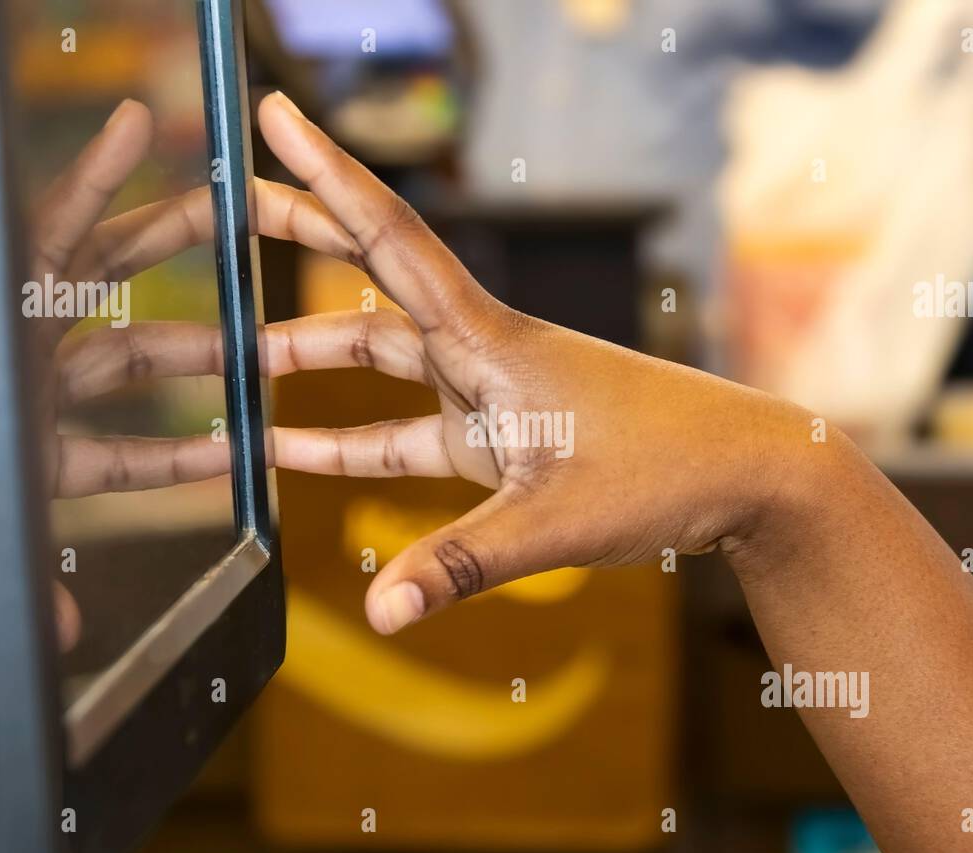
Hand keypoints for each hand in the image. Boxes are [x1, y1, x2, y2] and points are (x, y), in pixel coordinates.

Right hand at [253, 92, 818, 634]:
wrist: (746, 473)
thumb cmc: (667, 472)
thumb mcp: (556, 522)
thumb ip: (460, 565)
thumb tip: (379, 614)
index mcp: (491, 341)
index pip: (389, 241)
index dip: (326, 176)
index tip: (274, 117)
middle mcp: (482, 350)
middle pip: (370, 280)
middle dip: (298, 239)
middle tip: (226, 209)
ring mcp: (489, 391)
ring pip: (380, 355)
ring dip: (308, 355)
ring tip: (231, 357)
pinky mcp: (500, 435)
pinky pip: (406, 430)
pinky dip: (350, 438)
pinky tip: (293, 449)